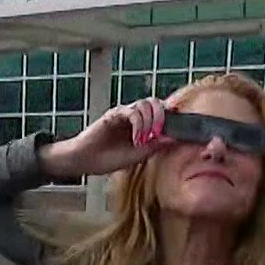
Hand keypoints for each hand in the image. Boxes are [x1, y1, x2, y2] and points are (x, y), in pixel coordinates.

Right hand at [37, 99, 174, 179]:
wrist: (86, 161)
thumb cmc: (108, 159)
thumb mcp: (139, 155)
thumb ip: (156, 146)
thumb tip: (175, 139)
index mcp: (142, 124)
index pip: (161, 111)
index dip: (171, 114)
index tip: (179, 123)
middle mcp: (134, 116)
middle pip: (155, 103)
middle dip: (162, 116)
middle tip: (159, 133)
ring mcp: (124, 113)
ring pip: (145, 104)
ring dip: (150, 121)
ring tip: (145, 139)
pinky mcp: (114, 114)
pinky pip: (132, 111)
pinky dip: (139, 123)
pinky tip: (136, 138)